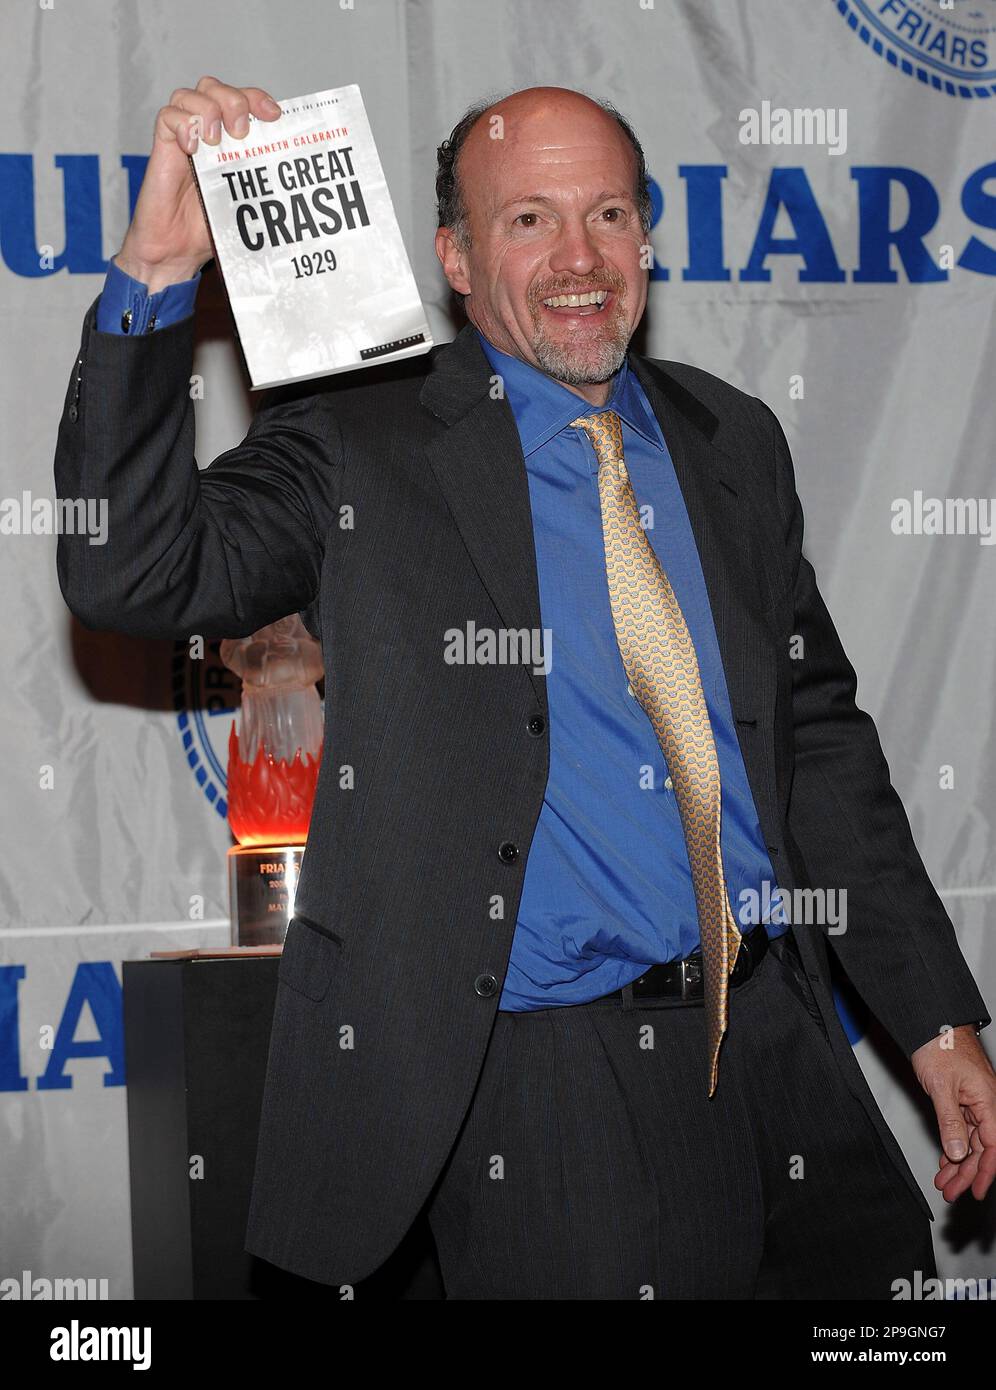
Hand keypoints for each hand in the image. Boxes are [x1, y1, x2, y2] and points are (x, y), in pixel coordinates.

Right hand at [115, 75, 282, 291]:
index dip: (258, 98)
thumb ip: (266, 186)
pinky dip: (182, 124)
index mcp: (230, 140)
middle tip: (241, 132)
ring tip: (214, 141)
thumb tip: (302, 183)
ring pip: (189, 94)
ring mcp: (184, 137)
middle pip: (215, 87)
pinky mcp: (164, 147)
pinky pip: (167, 116)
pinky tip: (193, 148)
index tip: (274, 116)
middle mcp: (207, 132)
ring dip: (207, 109)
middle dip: (233, 100)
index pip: (243, 100)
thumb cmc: (211, 228)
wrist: (177, 250)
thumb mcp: (249, 204)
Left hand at [910, 1025, 995, 1201]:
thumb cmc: (939, 1046)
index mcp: (989, 1101)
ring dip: (958, 1163)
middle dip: (967, 1173)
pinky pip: (963, 1129)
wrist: (931, 1023)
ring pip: (972, 1141)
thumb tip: (959, 1153)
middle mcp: (987, 1104)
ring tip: (944, 1182)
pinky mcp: (963, 1099)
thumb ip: (951, 1121)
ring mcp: (976, 1102)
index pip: (993, 1146)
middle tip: (949, 1191)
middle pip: (982, 1148)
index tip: (974, 1190)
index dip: (985, 1172)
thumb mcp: (941, 1087)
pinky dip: (954, 1146)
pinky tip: (946, 1160)